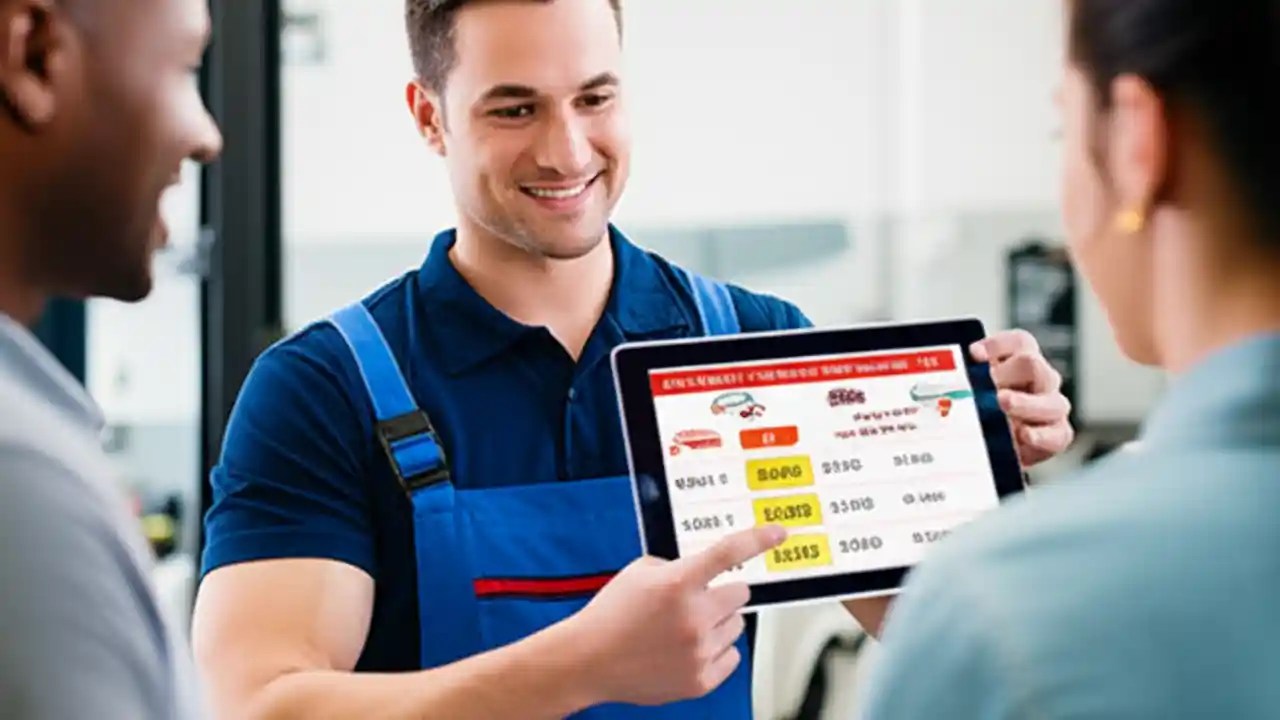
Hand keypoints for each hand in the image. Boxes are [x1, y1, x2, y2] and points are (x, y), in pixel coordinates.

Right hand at [568, 525, 786, 706]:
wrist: (588, 660)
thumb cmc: (611, 615)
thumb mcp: (640, 572)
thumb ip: (677, 566)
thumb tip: (707, 569)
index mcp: (677, 584)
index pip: (728, 553)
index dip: (757, 539)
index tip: (777, 533)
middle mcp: (693, 617)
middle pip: (740, 594)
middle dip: (722, 593)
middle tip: (696, 601)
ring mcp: (699, 651)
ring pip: (737, 625)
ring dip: (718, 622)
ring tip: (683, 628)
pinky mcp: (700, 680)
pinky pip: (731, 656)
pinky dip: (715, 650)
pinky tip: (687, 648)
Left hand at [971, 330, 1074, 466]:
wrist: (986, 447)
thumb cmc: (980, 413)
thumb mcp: (970, 391)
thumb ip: (965, 379)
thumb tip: (954, 371)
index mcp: (1022, 361)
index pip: (1019, 342)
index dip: (997, 345)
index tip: (974, 354)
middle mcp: (1042, 379)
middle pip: (1033, 365)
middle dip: (1007, 373)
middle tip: (987, 383)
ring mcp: (1052, 406)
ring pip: (1050, 400)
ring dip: (1025, 403)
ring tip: (1003, 404)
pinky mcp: (1057, 434)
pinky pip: (1058, 434)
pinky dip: (1041, 435)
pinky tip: (1023, 435)